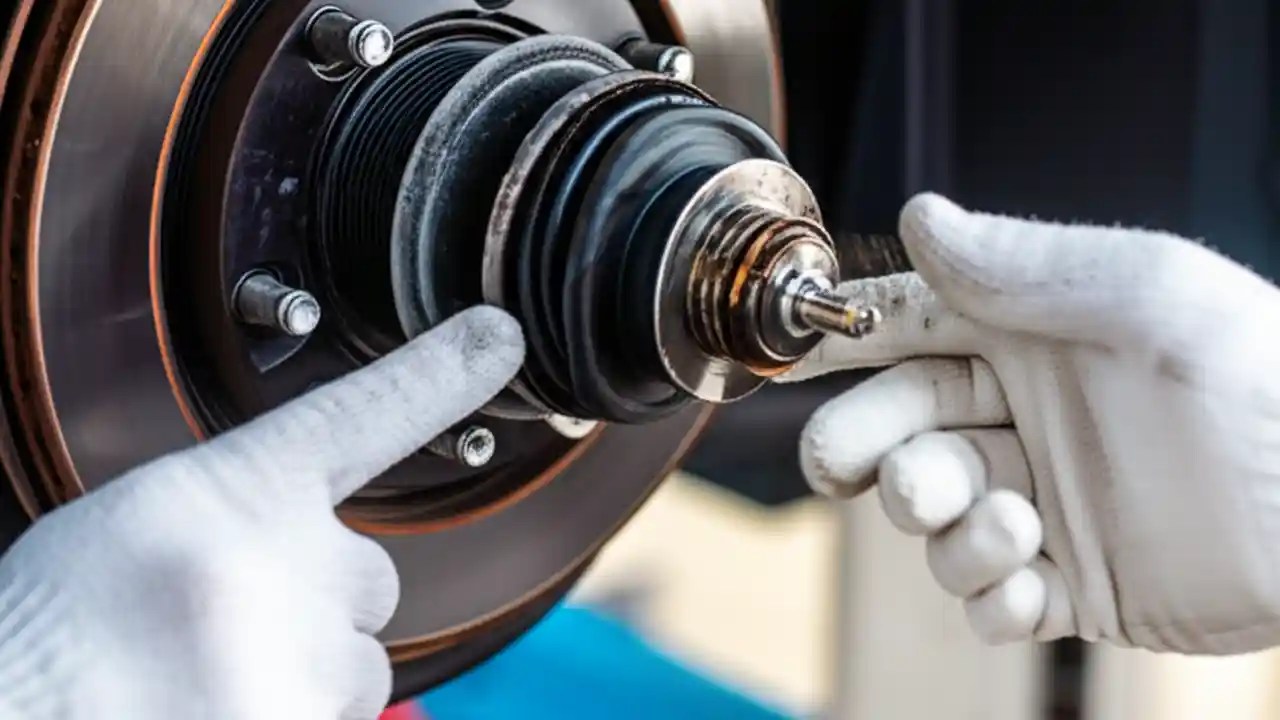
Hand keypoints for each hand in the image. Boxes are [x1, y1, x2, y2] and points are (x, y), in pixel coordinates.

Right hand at [0, 307, 523, 718]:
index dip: (440, 372)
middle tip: (226, 629)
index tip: (498, 335)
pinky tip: (211, 716)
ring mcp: (304, 661)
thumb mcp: (142, 528)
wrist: (13, 716)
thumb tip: (306, 549)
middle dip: (320, 607)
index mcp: (236, 492)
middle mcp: (289, 567)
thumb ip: (245, 520)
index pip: (366, 411)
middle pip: (369, 583)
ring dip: (302, 677)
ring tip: (203, 686)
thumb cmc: (60, 631)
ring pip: (356, 669)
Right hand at [788, 194, 1279, 654]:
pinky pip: (993, 603)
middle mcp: (1026, 422)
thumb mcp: (1136, 294)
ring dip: (949, 533)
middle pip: (896, 436)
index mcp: (1030, 342)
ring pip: (935, 527)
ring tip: (1010, 523)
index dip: (842, 341)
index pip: (908, 331)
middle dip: (871, 453)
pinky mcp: (1075, 586)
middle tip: (882, 470)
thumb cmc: (1250, 374)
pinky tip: (1031, 585)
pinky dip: (991, 600)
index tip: (790, 350)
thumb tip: (923, 216)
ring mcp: (1045, 507)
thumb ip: (1018, 263)